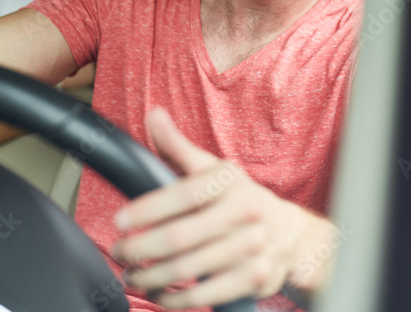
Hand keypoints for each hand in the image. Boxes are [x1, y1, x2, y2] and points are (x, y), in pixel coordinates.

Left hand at [111, 108, 335, 308]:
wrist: (290, 234)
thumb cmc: (240, 198)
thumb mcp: (215, 170)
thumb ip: (179, 147)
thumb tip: (154, 116)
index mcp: (230, 182)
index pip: (183, 194)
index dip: (147, 210)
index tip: (120, 221)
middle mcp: (245, 213)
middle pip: (181, 237)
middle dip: (141, 248)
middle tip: (120, 251)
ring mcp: (252, 248)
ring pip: (190, 268)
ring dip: (152, 276)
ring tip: (133, 274)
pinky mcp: (256, 279)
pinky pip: (208, 295)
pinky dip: (177, 299)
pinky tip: (160, 294)